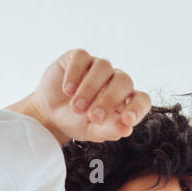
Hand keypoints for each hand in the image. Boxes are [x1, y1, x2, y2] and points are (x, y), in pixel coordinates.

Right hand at [25, 49, 150, 143]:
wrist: (49, 113)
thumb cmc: (76, 123)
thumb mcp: (92, 132)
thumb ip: (109, 130)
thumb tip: (126, 129)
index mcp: (125, 101)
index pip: (142, 99)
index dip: (138, 108)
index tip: (128, 120)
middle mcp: (115, 81)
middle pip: (124, 81)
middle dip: (109, 100)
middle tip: (93, 117)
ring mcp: (97, 67)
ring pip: (103, 67)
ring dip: (89, 89)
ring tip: (76, 106)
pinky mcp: (78, 58)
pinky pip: (82, 57)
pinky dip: (75, 74)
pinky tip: (67, 90)